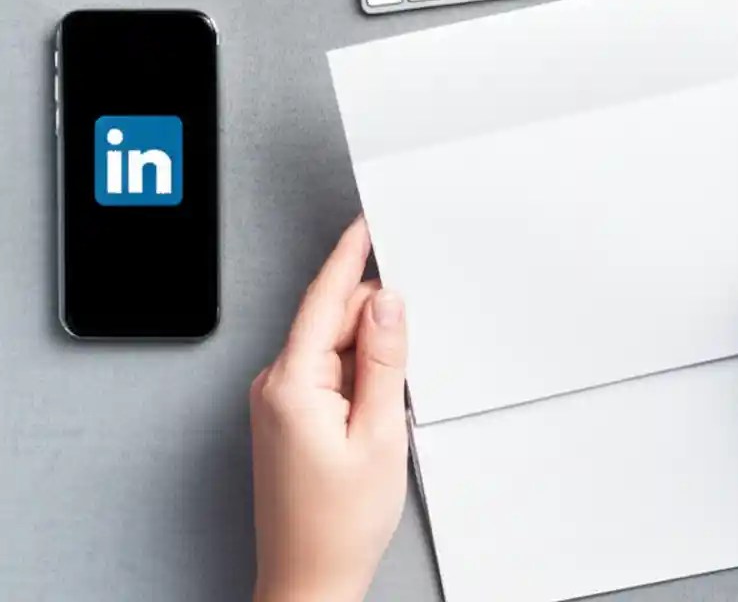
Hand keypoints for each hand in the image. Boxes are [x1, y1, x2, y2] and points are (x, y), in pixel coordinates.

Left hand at [250, 217, 408, 601]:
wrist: (311, 579)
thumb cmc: (339, 523)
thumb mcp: (380, 433)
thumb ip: (385, 360)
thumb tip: (388, 302)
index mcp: (292, 384)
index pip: (324, 299)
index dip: (349, 256)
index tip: (366, 225)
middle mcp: (274, 386)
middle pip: (330, 321)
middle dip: (373, 323)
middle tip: (408, 358)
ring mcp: (277, 403)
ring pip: (332, 349)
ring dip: (367, 357)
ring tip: (388, 408)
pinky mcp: (287, 418)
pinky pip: (326, 374)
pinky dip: (356, 376)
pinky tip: (376, 409)